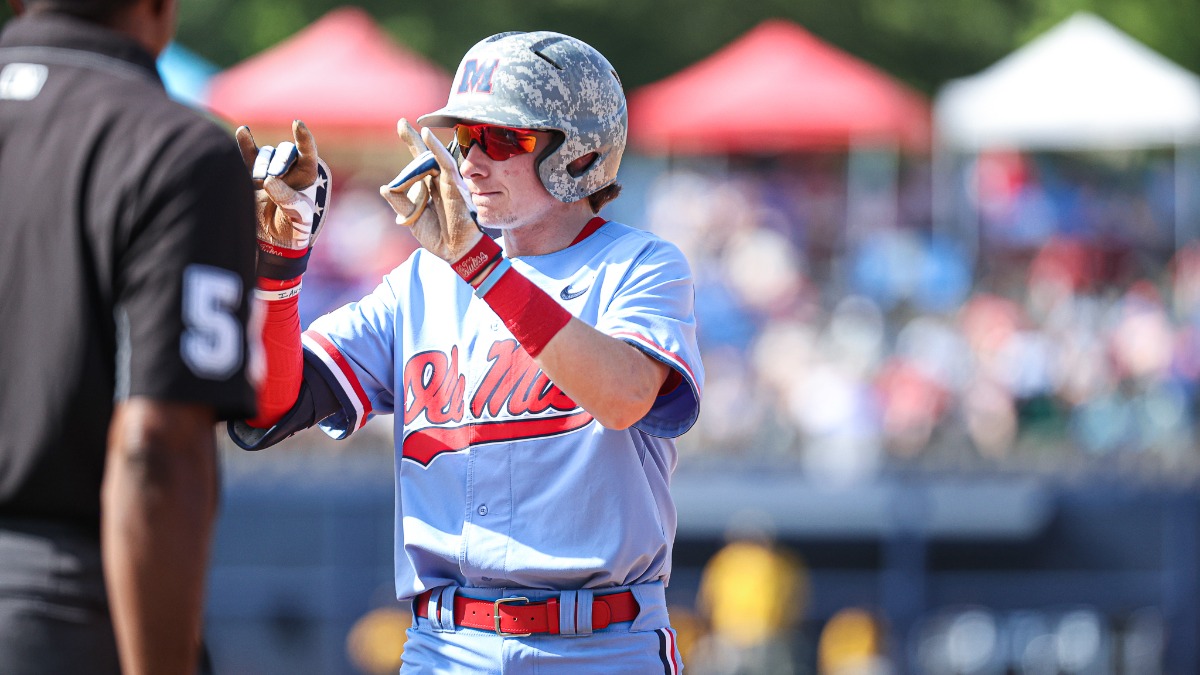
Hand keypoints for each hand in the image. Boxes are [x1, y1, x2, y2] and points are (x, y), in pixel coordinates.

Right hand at [236, 120, 329, 250]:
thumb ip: (286, 198)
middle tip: (270, 178)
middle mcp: (292, 169)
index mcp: (308, 177)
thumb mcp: (297, 217)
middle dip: (278, 161)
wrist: (275, 241)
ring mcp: (272, 170)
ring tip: (257, 181)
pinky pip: (249, 156)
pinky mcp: (253, 175)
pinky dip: (245, 143)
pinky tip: (242, 131)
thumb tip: (269, 180)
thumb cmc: (294, 229)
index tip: (297, 124)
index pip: (308, 152)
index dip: (304, 138)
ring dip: (261, 164)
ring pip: (266, 154)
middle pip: (286, 151)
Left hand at [379, 118, 480, 262]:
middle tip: (401, 124)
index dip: (411, 142)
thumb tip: (385, 187)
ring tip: (407, 130)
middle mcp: (438, 181)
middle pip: (425, 155)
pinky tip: (427, 137)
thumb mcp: (410, 218)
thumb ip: (400, 202)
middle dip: (413, 139)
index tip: (402, 124)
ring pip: (433, 159)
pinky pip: (446, 164)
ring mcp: (448, 182)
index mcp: (428, 186)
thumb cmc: (437, 235)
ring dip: (422, 144)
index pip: (418, 161)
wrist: (455, 251)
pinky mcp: (456, 185)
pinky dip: (437, 150)